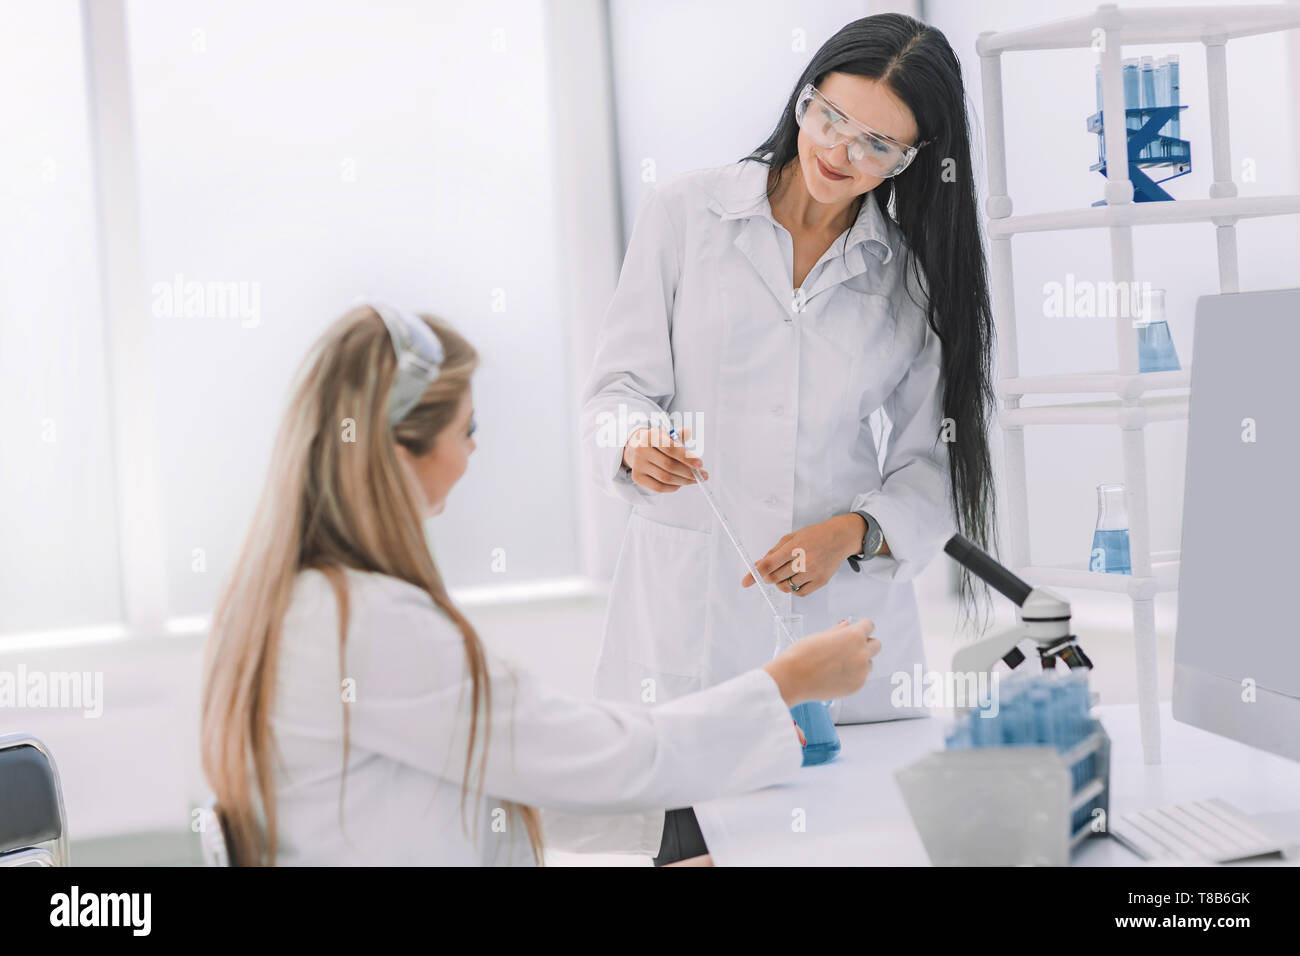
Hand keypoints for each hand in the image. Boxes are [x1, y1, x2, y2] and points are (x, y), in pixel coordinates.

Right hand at [621, 427, 706, 492]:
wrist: (635, 448)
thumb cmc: (656, 442)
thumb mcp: (666, 435)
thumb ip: (678, 436)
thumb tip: (688, 432)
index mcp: (649, 436)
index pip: (670, 448)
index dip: (686, 457)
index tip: (700, 464)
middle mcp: (640, 450)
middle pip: (669, 465)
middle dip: (689, 472)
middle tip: (702, 475)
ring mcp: (637, 465)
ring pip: (665, 478)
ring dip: (683, 481)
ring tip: (694, 480)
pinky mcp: (637, 478)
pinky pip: (658, 487)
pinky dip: (672, 487)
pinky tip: (680, 483)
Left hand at [742, 514, 865, 596]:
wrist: (839, 538)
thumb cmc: (815, 535)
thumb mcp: (792, 537)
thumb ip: (774, 551)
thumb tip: (758, 564)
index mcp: (794, 547)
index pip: (769, 565)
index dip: (754, 574)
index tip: (746, 582)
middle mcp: (804, 561)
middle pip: (775, 578)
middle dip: (768, 577)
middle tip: (770, 572)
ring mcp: (813, 572)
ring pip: (786, 587)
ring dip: (780, 583)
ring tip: (786, 573)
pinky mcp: (821, 581)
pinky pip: (800, 593)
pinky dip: (793, 589)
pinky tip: (795, 580)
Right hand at [763, 618, 878, 704]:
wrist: (793, 678)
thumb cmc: (802, 655)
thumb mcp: (821, 636)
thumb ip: (838, 631)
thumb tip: (846, 626)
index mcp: (854, 636)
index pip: (869, 625)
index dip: (861, 627)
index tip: (857, 630)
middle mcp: (862, 653)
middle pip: (876, 645)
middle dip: (866, 644)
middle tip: (850, 648)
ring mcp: (861, 672)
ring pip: (869, 663)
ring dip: (860, 661)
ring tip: (839, 664)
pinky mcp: (857, 686)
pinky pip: (861, 677)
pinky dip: (853, 675)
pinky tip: (836, 675)